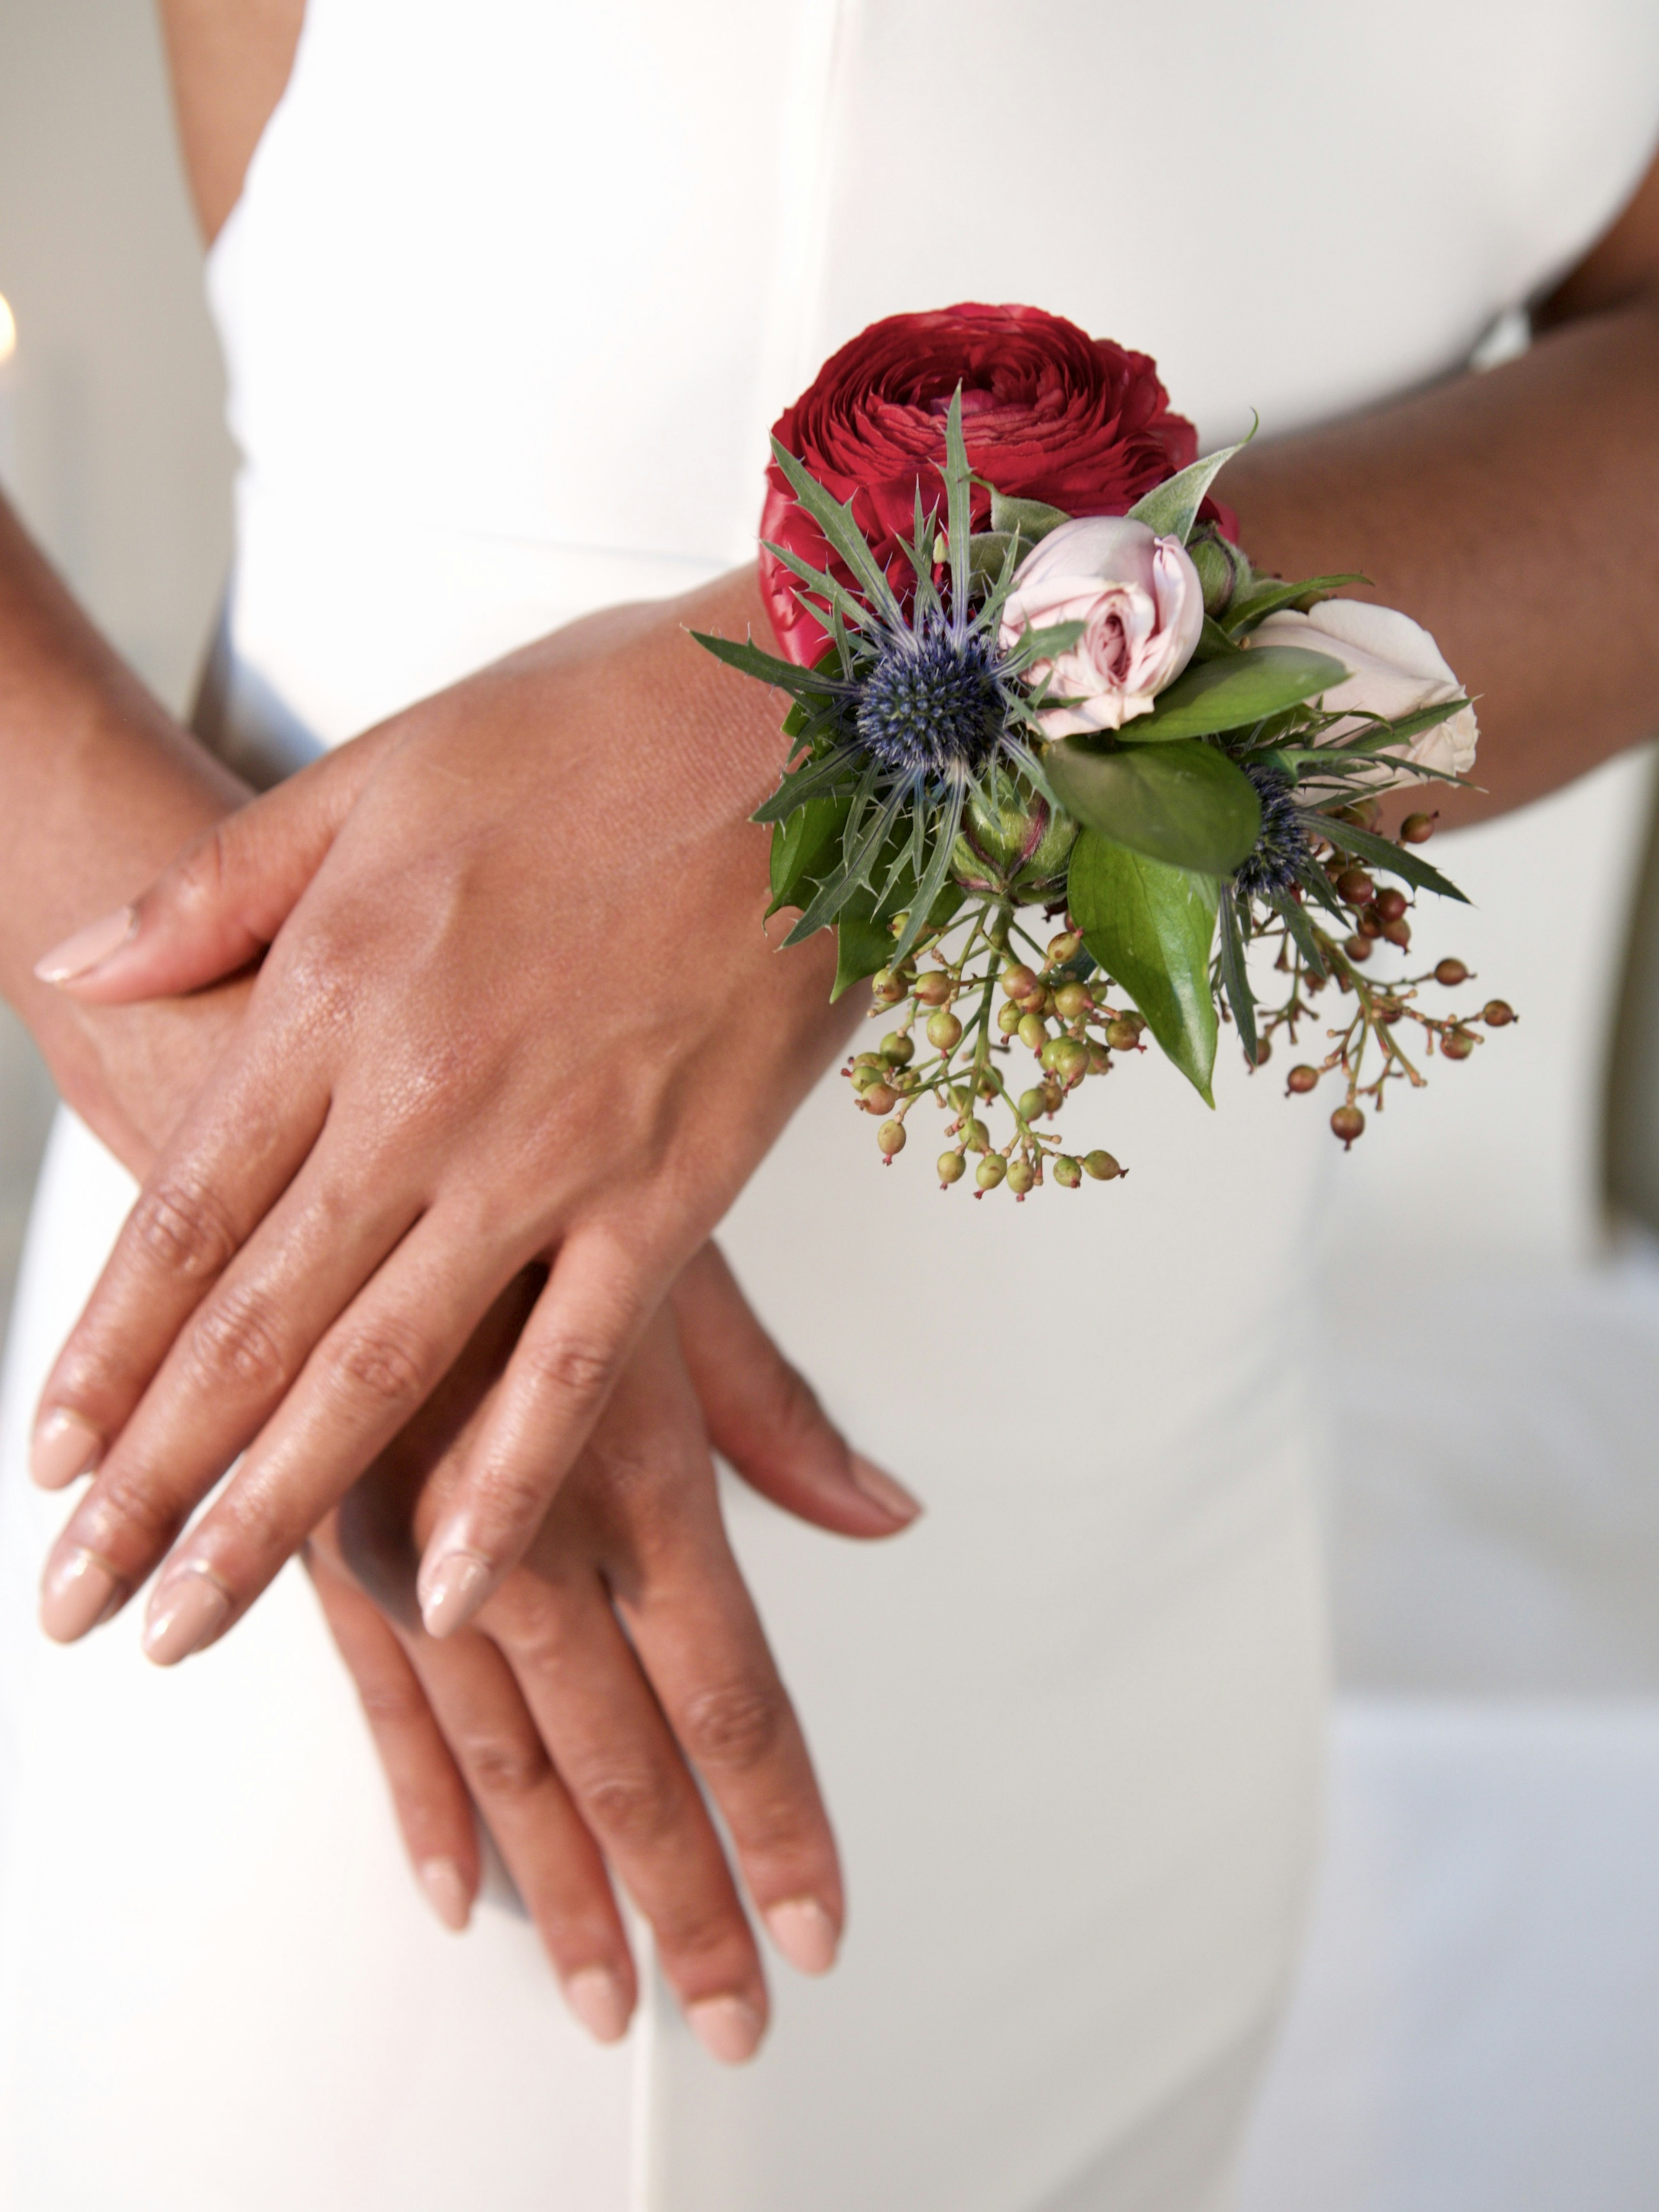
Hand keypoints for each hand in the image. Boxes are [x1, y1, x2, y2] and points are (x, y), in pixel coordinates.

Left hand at [30, 572, 857, 1654]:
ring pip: (385, 1374)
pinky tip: (454, 1590)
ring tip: (193, 1624)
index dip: (108, 1353)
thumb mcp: (372, 770)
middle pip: (258, 1326)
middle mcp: (422, 1098)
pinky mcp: (675, 1193)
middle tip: (79, 1602)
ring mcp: (550, 1158)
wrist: (810, 718)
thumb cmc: (597, 725)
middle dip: (158, 1481)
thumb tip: (75, 968)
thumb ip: (215, 891)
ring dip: (281, 1513)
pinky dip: (510, 1486)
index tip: (51, 1462)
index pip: (189, 1216)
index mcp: (337, 991)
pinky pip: (578, 1369)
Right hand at [305, 1245, 916, 2061]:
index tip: (814, 1920)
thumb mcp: (675, 1272)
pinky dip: (427, 1816)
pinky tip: (463, 1893)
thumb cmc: (510, 1180)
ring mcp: (420, 1568)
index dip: (778, 1826)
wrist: (311, 1145)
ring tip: (611, 1990)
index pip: (731, 1700)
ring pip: (512, 1775)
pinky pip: (388, 1723)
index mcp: (631, 1478)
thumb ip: (773, 1413)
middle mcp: (527, 1545)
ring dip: (566, 1892)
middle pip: (629, 1768)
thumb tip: (882, 1507)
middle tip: (731, 2006)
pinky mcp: (335, 1563)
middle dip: (685, 1904)